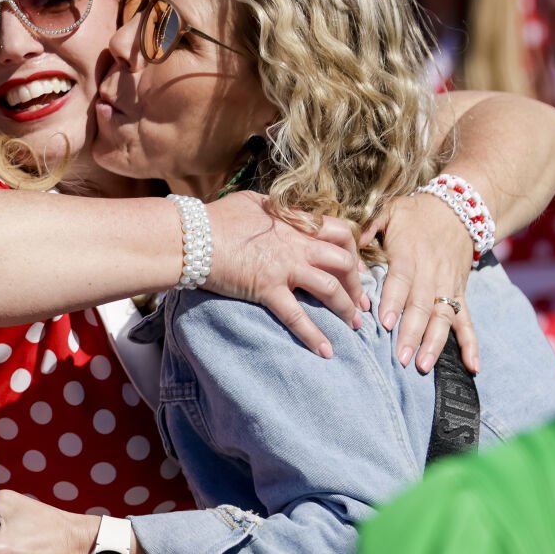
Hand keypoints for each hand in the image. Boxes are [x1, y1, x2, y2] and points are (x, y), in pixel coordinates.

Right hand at [203, 192, 367, 358]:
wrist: (194, 236)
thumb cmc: (218, 217)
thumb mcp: (253, 202)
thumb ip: (275, 208)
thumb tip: (283, 211)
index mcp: (296, 223)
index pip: (340, 232)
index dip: (354, 252)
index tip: (356, 268)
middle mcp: (298, 245)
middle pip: (344, 262)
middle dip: (357, 284)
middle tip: (360, 302)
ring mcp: (285, 268)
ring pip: (330, 289)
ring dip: (346, 309)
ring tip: (355, 326)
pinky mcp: (268, 289)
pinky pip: (297, 316)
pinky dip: (313, 336)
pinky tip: (326, 352)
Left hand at [364, 194, 479, 374]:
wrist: (459, 210)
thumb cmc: (416, 213)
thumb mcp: (390, 210)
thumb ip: (369, 226)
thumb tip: (349, 243)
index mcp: (410, 254)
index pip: (401, 280)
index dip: (394, 302)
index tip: (385, 323)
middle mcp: (431, 274)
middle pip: (421, 306)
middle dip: (411, 333)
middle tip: (399, 357)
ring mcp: (448, 287)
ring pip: (443, 317)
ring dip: (434, 343)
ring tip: (423, 365)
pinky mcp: (460, 295)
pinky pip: (467, 321)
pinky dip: (471, 344)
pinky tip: (472, 366)